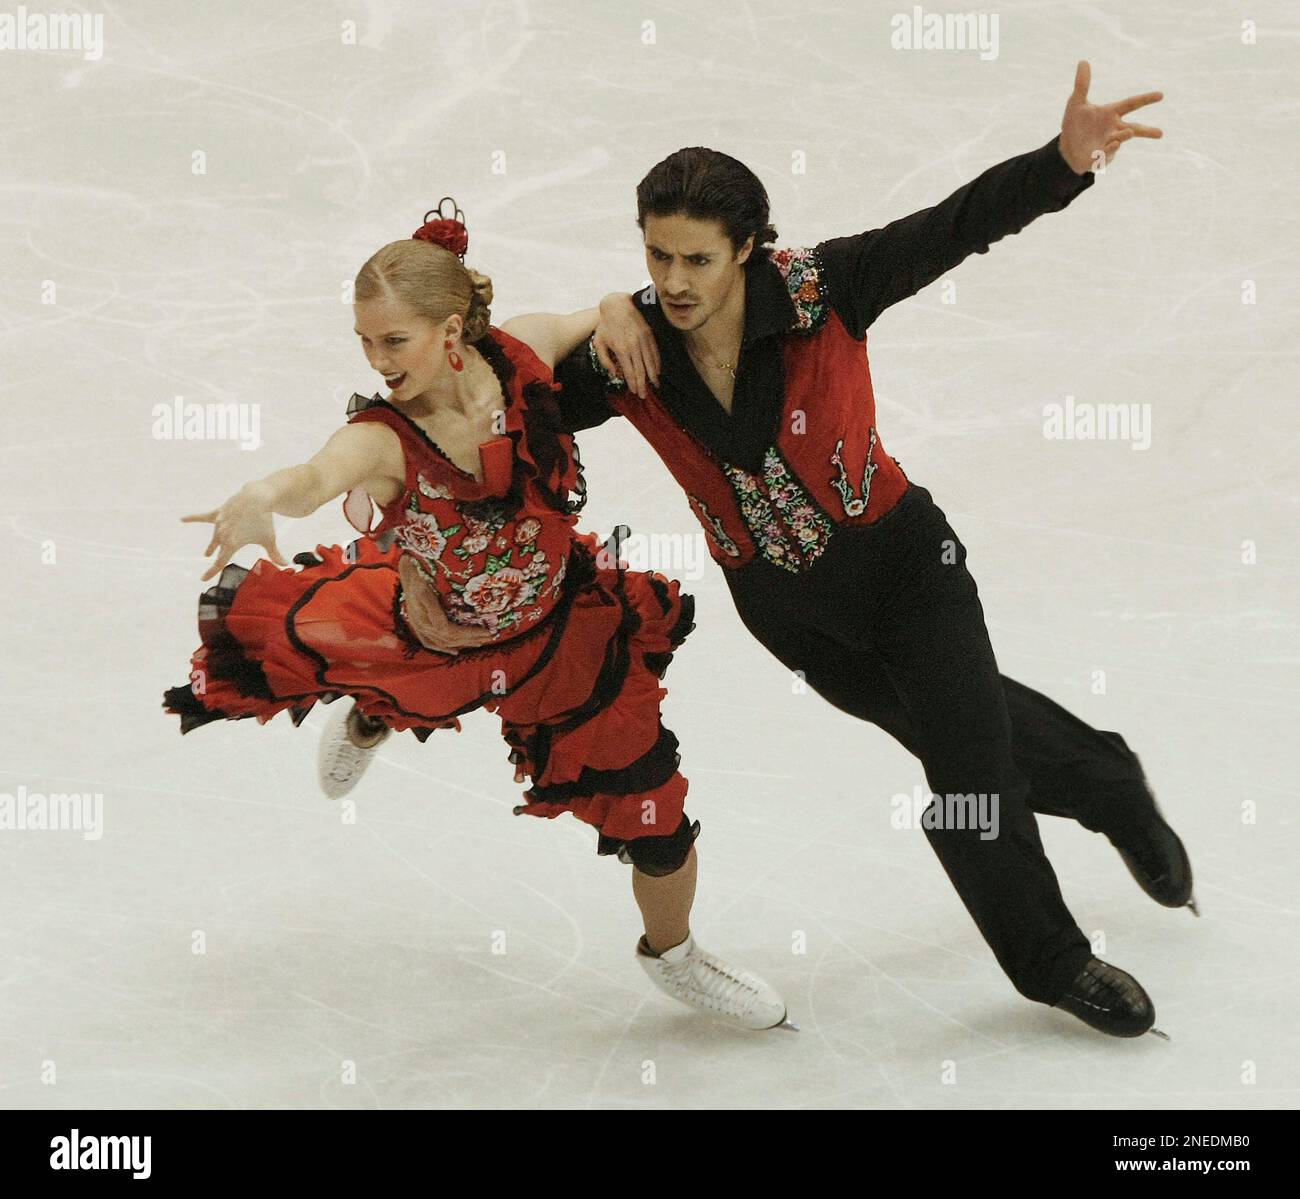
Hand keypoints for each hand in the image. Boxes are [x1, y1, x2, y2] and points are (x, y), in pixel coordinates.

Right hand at [182, 482, 287, 580]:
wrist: (257, 498)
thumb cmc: (264, 520)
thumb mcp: (269, 539)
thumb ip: (275, 554)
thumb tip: (287, 564)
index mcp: (232, 544)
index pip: (220, 563)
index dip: (211, 572)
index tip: (203, 579)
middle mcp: (222, 535)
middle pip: (217, 549)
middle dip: (215, 555)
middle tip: (210, 560)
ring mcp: (219, 523)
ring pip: (214, 537)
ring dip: (213, 544)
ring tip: (208, 552)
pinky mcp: (218, 512)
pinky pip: (203, 516)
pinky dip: (193, 518)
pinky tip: (182, 519)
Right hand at [396, 552, 494, 653]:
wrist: (408, 574)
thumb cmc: (418, 579)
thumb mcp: (424, 592)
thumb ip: (433, 611)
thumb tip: (443, 629)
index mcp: (425, 621)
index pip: (451, 633)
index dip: (470, 634)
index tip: (487, 631)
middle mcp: (423, 628)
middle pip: (450, 639)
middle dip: (471, 639)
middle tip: (490, 637)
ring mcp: (421, 628)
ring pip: (444, 642)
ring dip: (463, 643)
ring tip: (479, 643)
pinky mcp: (421, 627)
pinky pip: (433, 643)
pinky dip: (445, 648)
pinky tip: (455, 652)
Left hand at [594, 292, 659, 398]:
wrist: (617, 304)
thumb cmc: (606, 325)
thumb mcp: (599, 342)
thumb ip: (604, 360)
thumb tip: (613, 374)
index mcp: (621, 349)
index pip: (629, 372)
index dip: (633, 384)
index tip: (635, 392)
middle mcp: (634, 345)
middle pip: (641, 370)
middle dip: (643, 384)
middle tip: (644, 395)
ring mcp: (643, 339)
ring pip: (650, 362)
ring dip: (653, 376)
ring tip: (655, 386)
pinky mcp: (649, 334)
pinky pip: (655, 351)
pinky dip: (657, 363)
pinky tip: (657, 371)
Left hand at [1059, 60, 1162, 174]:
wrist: (1067, 147)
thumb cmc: (1075, 124)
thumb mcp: (1076, 103)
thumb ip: (1082, 85)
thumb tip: (1083, 62)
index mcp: (1111, 113)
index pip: (1131, 104)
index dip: (1145, 99)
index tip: (1161, 95)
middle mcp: (1113, 129)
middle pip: (1134, 129)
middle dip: (1146, 131)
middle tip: (1160, 134)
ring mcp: (1108, 144)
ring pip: (1120, 140)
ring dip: (1124, 136)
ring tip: (1129, 132)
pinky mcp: (1099, 156)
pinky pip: (1105, 154)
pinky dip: (1109, 150)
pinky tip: (1111, 145)